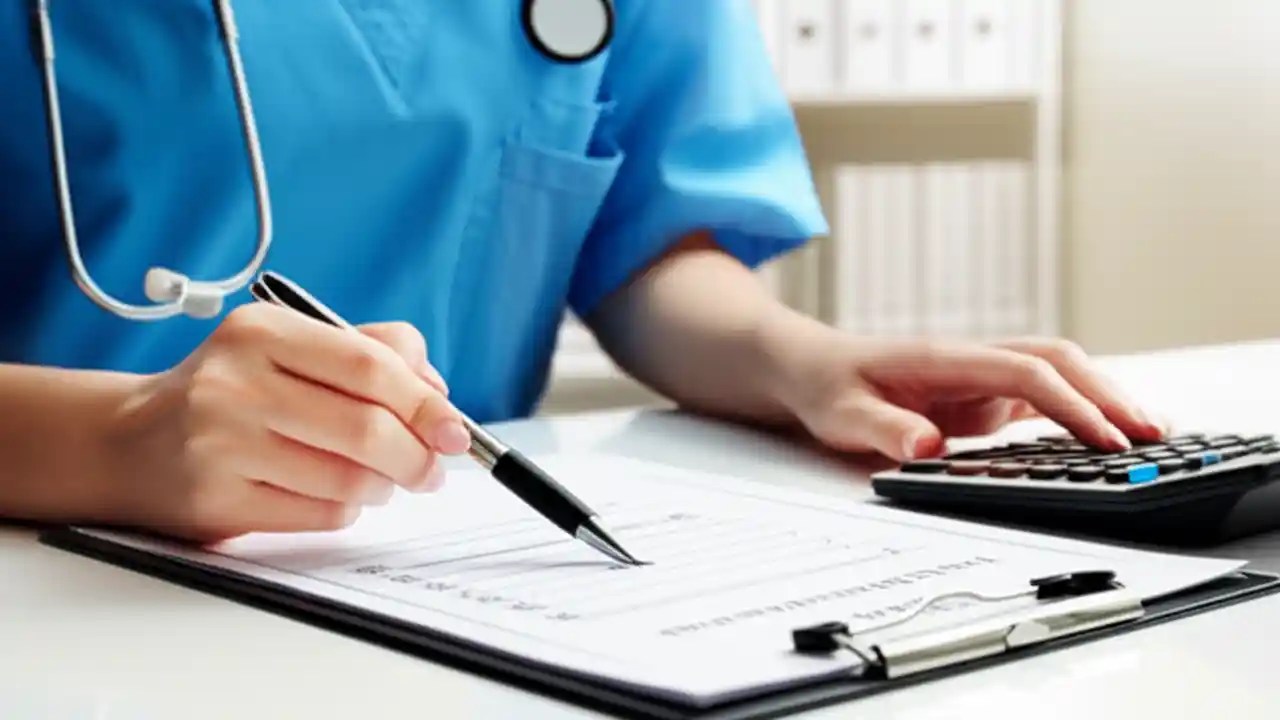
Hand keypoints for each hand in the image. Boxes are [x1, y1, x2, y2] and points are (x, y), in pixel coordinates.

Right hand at [101, 304, 467, 542]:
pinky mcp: (215, 500)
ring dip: (381, 486)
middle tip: (431, 470)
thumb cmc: (232, 391)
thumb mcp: (291, 346)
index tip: (454, 430)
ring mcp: (220, 444)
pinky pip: (318, 515)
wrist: (132, 441)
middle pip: (365, 429)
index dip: (424, 403)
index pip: (370, 366)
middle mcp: (234, 382)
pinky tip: (332, 495)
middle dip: (416, 457)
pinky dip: (345, 510)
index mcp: (261, 332)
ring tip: (377, 479)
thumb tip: (436, 391)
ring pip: (347, 479)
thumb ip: (370, 351)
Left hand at [778, 334, 1164, 461]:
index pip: (1024, 373)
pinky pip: (1039, 396)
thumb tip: (929, 447)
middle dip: (1106, 394)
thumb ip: (885, 430)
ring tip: (1147, 434)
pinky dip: (1077, 410)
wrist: (809, 367)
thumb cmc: (826, 385)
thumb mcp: (842, 414)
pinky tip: (1103, 435)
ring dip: (1101, 397)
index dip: (1069, 404)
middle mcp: (970, 361)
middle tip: (1150, 435)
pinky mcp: (978, 395)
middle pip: (1057, 362)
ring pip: (1056, 373)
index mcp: (943, 359)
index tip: (1103, 439)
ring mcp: (977, 376)